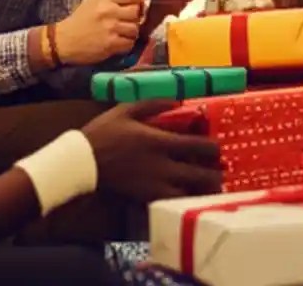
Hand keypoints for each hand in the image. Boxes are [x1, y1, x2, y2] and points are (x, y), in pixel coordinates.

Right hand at [56, 0, 143, 64]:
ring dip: (131, 32)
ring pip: (135, 28)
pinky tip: (119, 42)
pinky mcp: (111, 44)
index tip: (134, 5)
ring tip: (123, 32)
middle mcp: (109, 12)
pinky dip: (127, 44)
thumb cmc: (80, 18)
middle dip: (134, 17)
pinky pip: (130, 43)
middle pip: (136, 12)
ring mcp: (111, 28)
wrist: (64, 40)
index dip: (138, 0)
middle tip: (127, 20)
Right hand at [82, 100, 221, 202]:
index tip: (218, 148)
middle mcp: (161, 166)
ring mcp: (154, 185)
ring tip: (211, 189)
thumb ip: (153, 104)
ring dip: (202, 192)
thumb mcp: (126, 110)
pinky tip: (188, 198)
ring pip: (188, 194)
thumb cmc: (103, 133)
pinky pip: (170, 202)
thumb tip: (177, 101)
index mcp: (159, 142)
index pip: (197, 146)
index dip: (213, 148)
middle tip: (221, 173)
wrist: (81, 162)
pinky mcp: (144, 197)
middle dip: (215, 176)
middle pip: (199, 175)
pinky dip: (182, 201)